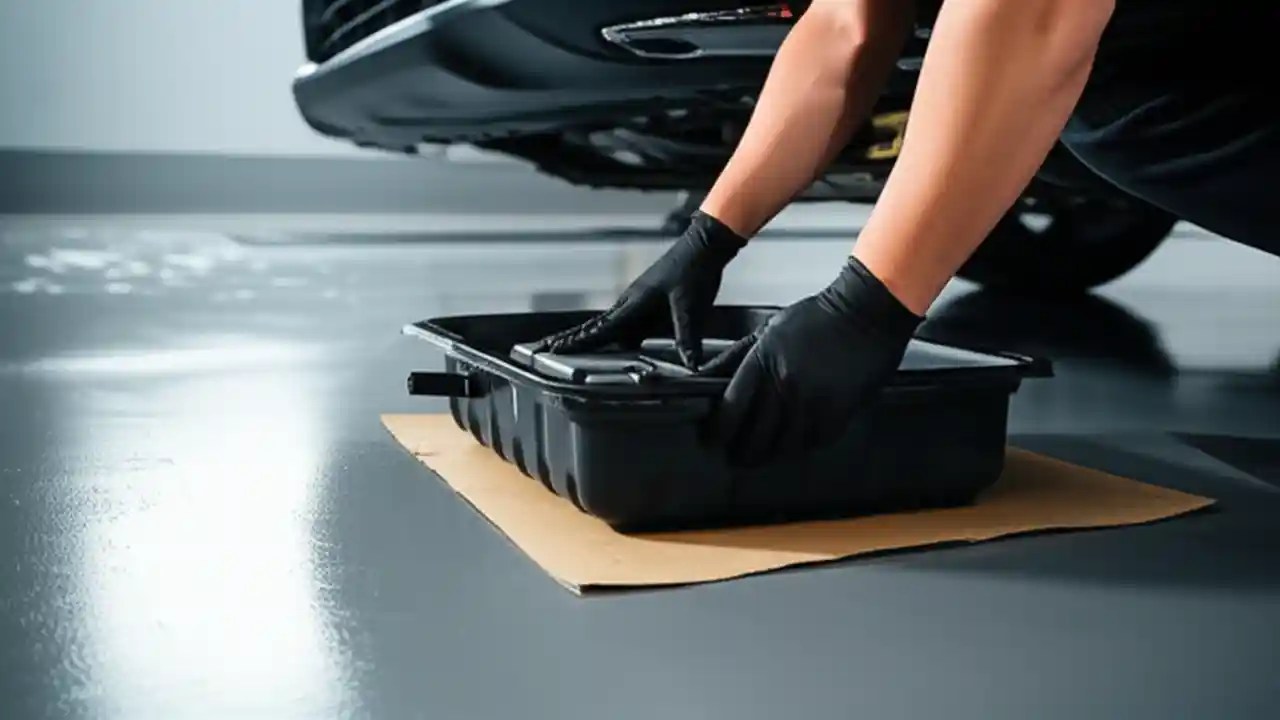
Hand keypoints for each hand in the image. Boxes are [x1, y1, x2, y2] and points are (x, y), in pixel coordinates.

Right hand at [529, 211, 745, 367]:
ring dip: (589, 340)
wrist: (703, 248)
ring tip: (567, 352)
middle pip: (595, 327)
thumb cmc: (693, 271)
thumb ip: (688, 337)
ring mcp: (637, 305)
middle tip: (545, 348)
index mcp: (634, 303)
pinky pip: (626, 327)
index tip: (555, 347)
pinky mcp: (648, 307)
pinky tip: (613, 350)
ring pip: (608, 328)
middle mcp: (630, 304)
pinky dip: (613, 339)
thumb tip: (690, 364)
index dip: (579, 341)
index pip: (601, 327)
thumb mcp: (691, 307)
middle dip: (570, 339)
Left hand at [700, 256, 921, 466]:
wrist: (865, 314)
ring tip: (764, 454)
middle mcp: (784, 386)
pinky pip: (812, 444)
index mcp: (762, 363)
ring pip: (783, 448)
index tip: (714, 440)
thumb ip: (734, 357)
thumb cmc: (817, 319)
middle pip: (754, 437)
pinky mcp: (837, 415)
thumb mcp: (767, 330)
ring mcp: (812, 404)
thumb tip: (704, 376)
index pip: (731, 410)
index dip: (719, 432)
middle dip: (742, 452)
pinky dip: (801, 446)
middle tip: (737, 456)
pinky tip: (795, 440)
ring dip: (771, 455)